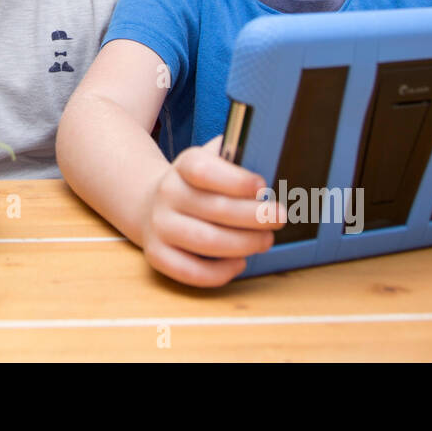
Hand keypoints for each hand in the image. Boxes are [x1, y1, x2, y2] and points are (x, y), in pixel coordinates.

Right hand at [139, 136, 284, 287]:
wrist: (152, 204)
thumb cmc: (199, 186)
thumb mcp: (213, 161)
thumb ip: (239, 158)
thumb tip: (271, 160)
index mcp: (184, 165)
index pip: (203, 169)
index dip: (235, 180)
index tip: (262, 187)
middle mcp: (167, 193)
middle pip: (214, 208)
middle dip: (254, 216)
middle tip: (279, 218)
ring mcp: (160, 226)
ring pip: (206, 241)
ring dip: (244, 244)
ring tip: (266, 240)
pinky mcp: (157, 254)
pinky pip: (191, 271)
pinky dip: (220, 272)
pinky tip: (239, 262)